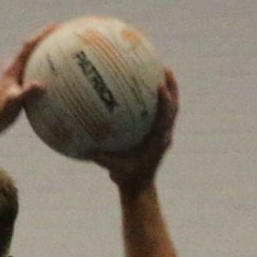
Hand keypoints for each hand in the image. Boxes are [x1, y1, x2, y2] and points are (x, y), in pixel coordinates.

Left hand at [0, 24, 56, 138]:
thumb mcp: (11, 103)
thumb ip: (25, 93)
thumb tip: (40, 85)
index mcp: (12, 69)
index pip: (28, 45)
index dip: (41, 34)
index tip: (56, 26)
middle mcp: (13, 69)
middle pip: (31, 49)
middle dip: (46, 40)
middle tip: (64, 35)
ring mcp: (14, 77)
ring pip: (32, 61)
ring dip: (45, 55)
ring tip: (63, 52)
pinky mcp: (16, 86)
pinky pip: (33, 74)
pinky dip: (44, 72)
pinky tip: (56, 79)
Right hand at [89, 70, 177, 189]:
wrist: (139, 187)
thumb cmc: (126, 178)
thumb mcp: (112, 167)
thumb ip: (100, 156)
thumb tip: (82, 145)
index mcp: (157, 142)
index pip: (164, 117)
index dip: (165, 100)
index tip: (160, 84)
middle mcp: (164, 136)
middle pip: (173, 108)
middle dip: (172, 88)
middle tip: (164, 68)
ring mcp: (163, 135)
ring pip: (170, 109)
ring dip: (169, 91)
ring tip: (161, 71)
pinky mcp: (159, 135)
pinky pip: (160, 114)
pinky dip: (157, 101)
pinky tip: (145, 89)